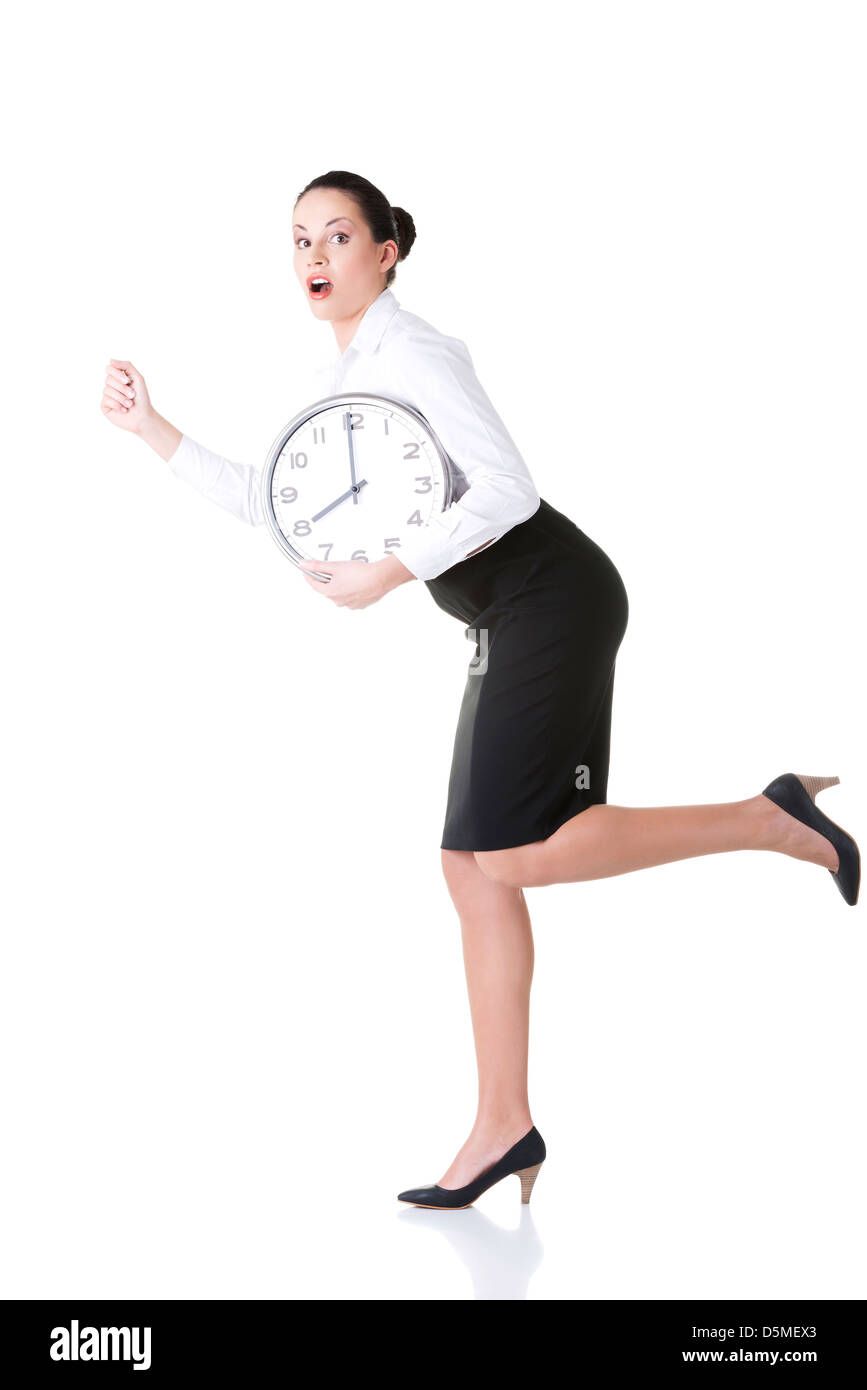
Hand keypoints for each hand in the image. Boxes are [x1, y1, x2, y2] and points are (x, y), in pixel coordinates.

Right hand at [100, 359, 154, 433]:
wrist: (143, 417)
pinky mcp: (105, 406)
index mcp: (118, 378)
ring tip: (130, 404)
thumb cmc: (142, 398)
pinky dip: (117, 405)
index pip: (109, 369)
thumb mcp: (137, 378)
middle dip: (122, 388)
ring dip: (122, 398)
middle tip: (132, 395)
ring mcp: (107, 396)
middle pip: (108, 379)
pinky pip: (106, 401)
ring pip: (107, 390)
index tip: (127, 381)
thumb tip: (110, 360)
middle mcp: (111, 386)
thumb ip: (126, 365)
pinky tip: (124, 410)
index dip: (117, 374)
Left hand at [297, 554, 411, 609]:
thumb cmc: (360, 573)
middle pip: (328, 589)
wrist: (381, 578)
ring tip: (351, 575)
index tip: (307, 571)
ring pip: (341, 593)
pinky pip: (352, 597)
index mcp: (330, 592)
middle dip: (329, 579)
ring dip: (342, 585)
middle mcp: (338, 602)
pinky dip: (352, 590)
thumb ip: (317, 565)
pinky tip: (358, 582)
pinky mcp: (360, 605)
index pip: (314, 584)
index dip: (309, 576)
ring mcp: (350, 605)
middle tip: (335, 569)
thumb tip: (304, 564)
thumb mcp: (335, 566)